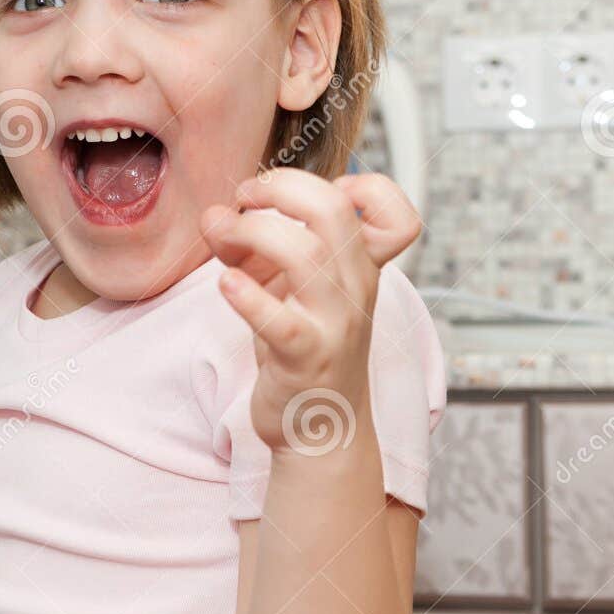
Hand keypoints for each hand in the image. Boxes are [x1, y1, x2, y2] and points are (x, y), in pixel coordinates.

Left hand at [198, 169, 420, 453]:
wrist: (319, 426)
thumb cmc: (303, 347)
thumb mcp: (286, 287)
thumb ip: (253, 246)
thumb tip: (214, 214)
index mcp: (360, 267)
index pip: (399, 217)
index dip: (367, 188)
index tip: (312, 195)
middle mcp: (355, 288)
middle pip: (333, 211)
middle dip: (280, 189)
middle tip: (244, 197)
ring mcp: (333, 323)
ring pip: (304, 255)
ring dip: (251, 233)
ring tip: (222, 236)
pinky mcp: (304, 357)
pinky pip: (279, 320)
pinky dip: (247, 297)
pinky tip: (226, 285)